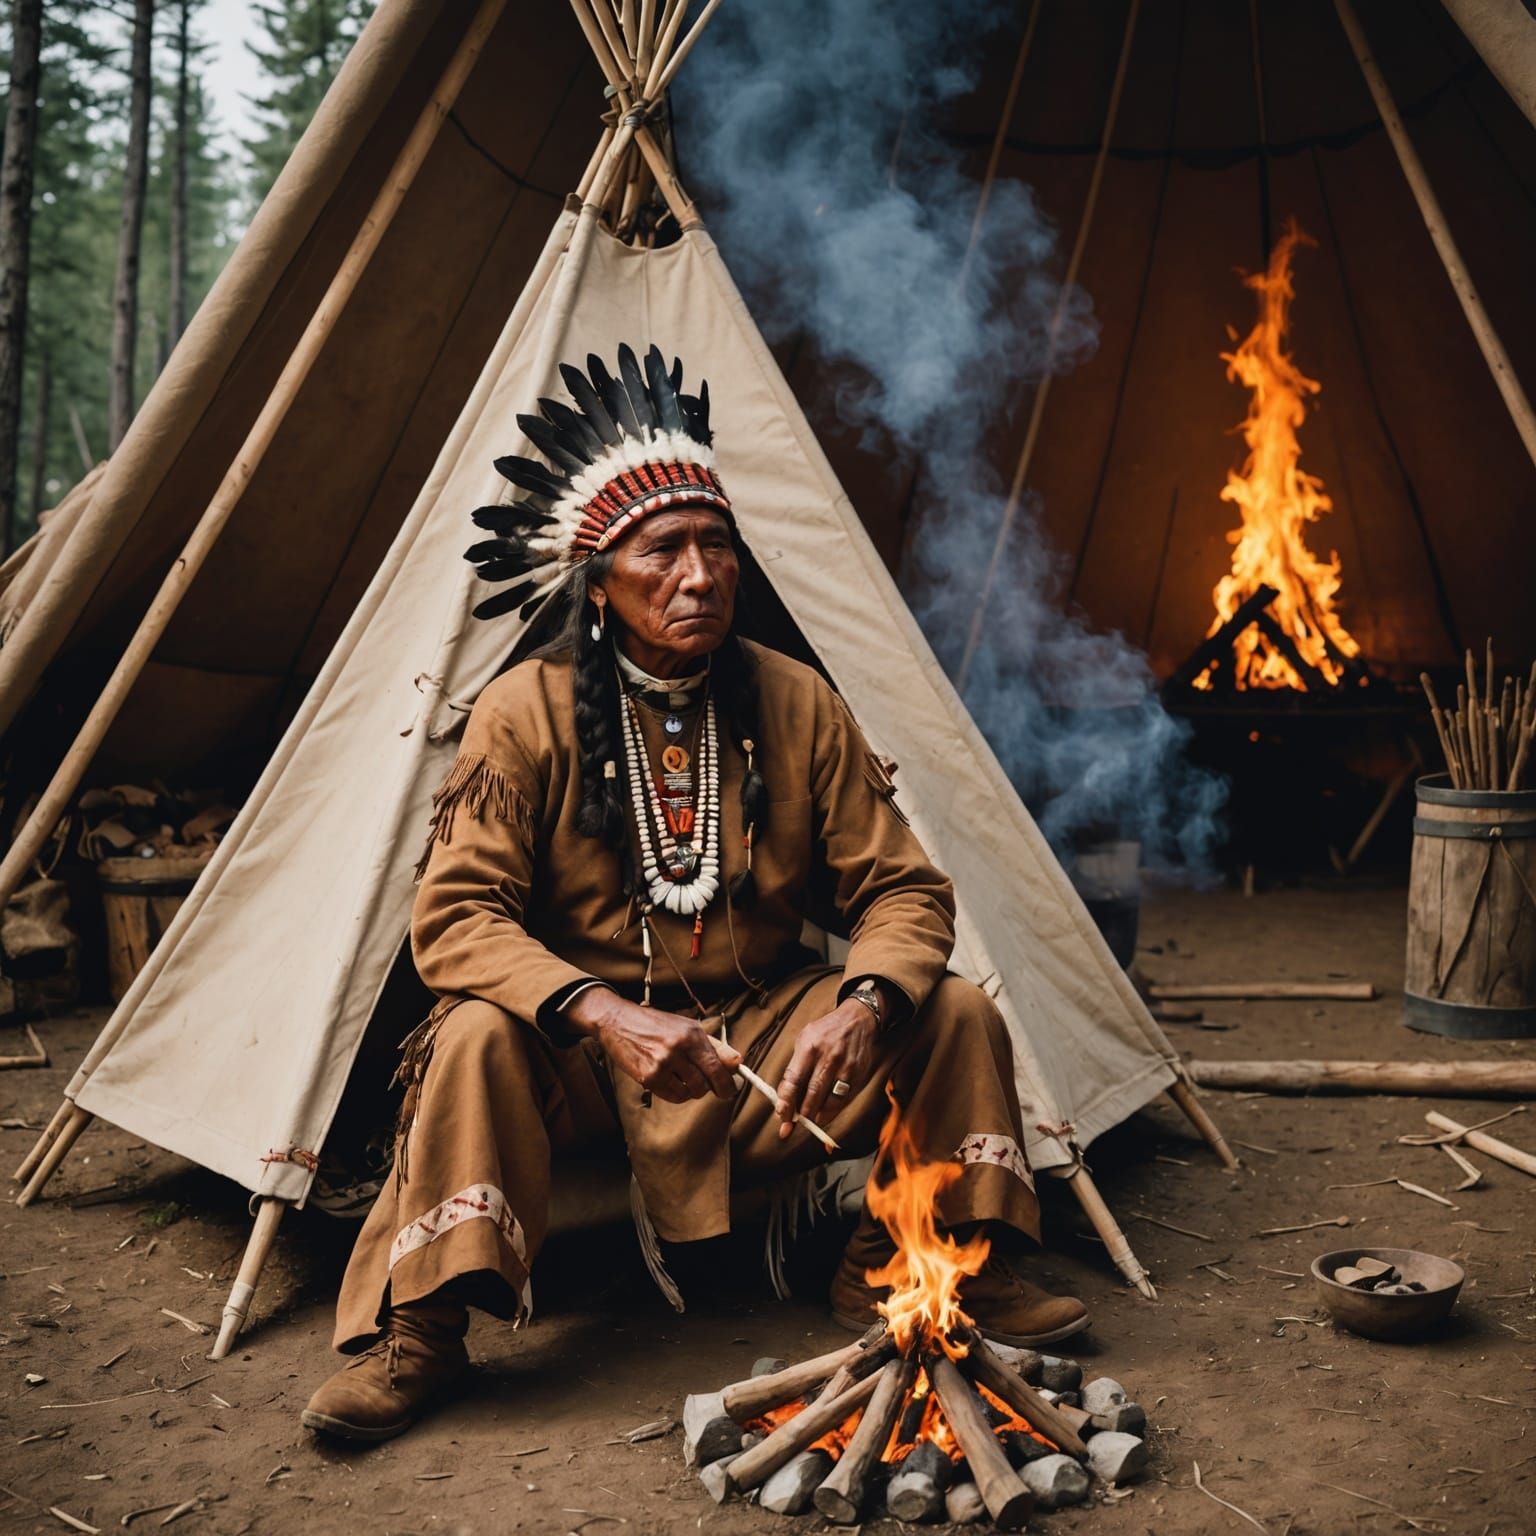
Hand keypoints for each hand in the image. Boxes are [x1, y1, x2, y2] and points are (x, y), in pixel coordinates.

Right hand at [563, 987, 739, 1102]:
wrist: (618, 1022)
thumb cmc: (655, 1024)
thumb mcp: (686, 1027)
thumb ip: (714, 1046)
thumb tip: (738, 1062)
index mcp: (691, 1034)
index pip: (717, 1066)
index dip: (727, 1083)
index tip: (730, 1091)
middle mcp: (678, 1049)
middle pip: (705, 1083)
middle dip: (710, 1088)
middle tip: (707, 1086)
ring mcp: (662, 1064)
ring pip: (690, 1092)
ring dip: (691, 1090)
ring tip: (683, 1077)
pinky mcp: (648, 1077)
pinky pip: (673, 1096)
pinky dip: (677, 1093)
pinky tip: (671, 1081)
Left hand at [774, 999, 876, 1138]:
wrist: (857, 1020)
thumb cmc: (825, 1032)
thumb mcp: (804, 1040)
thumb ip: (795, 1067)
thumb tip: (786, 1098)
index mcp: (809, 1047)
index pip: (794, 1079)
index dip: (786, 1100)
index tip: (781, 1115)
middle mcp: (827, 1057)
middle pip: (812, 1094)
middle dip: (800, 1115)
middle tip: (790, 1127)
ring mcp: (845, 1067)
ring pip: (829, 1100)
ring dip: (816, 1116)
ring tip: (807, 1122)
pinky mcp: (857, 1074)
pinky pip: (843, 1100)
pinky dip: (831, 1111)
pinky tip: (823, 1115)